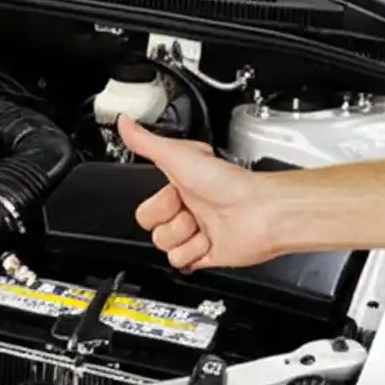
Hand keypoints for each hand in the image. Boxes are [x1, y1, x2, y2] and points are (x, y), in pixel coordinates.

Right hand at [118, 116, 280, 270]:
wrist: (260, 212)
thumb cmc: (229, 183)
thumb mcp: (179, 156)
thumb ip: (148, 143)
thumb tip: (124, 123)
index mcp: (180, 189)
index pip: (146, 211)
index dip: (159, 206)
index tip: (177, 194)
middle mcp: (188, 211)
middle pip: (153, 231)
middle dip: (171, 224)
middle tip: (191, 213)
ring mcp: (197, 233)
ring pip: (166, 248)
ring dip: (185, 238)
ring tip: (204, 227)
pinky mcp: (207, 253)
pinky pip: (181, 262)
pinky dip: (194, 254)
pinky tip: (209, 241)